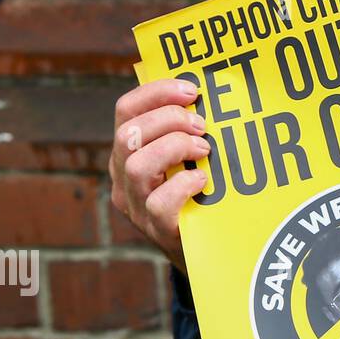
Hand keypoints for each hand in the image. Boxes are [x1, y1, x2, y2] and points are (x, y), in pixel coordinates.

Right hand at [109, 79, 211, 272]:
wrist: (205, 248)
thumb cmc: (201, 191)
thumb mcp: (188, 155)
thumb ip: (189, 129)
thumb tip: (215, 94)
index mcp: (129, 150)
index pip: (126, 109)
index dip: (156, 92)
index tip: (192, 90)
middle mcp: (123, 175)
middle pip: (128, 133)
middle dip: (169, 120)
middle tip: (202, 125)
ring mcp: (135, 205)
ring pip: (136, 166)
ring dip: (175, 148)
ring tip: (203, 150)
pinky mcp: (155, 229)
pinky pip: (159, 203)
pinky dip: (183, 185)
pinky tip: (203, 181)